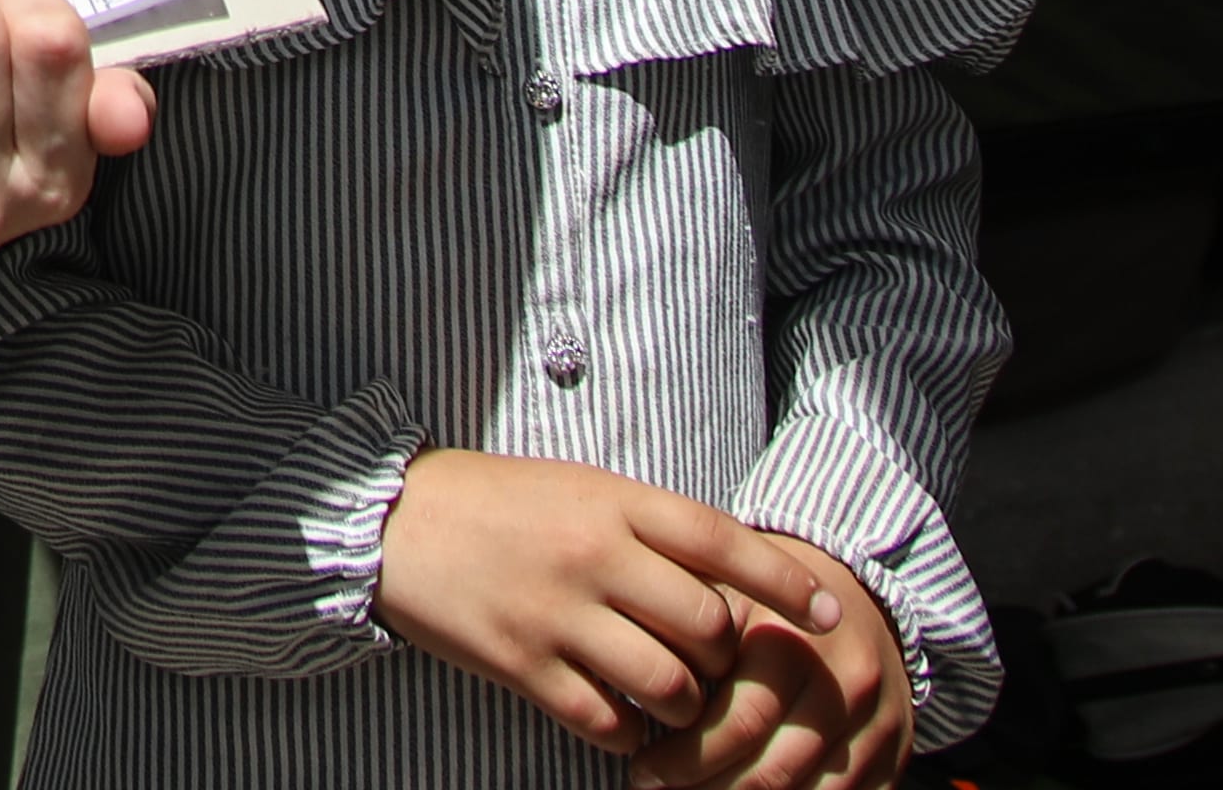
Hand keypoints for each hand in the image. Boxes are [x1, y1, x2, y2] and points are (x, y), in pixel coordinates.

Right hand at [373, 452, 844, 760]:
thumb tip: (727, 581)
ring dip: (685, 709)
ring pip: (669, 687)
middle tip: (710, 665)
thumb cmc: (498, 502)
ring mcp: (558, 613)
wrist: (391, 522)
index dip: (788, 582)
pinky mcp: (522, 664)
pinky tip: (621, 723)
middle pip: (708, 629)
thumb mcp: (580, 488)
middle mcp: (595, 556)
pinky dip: (627, 734)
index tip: (832, 615)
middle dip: (725, 660)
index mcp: (615, 501)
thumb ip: (648, 527)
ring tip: (673, 706)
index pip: (725, 541)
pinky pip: (606, 722)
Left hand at [636, 529, 908, 787]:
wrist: (861, 596)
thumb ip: (685, 638)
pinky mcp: (897, 756)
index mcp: (796, 640)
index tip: (641, 769)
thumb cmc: (768, 599)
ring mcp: (878, 725)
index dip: (684, 759)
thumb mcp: (725, 593)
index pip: (740, 722)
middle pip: (772, 770)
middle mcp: (846, 685)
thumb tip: (632, 687)